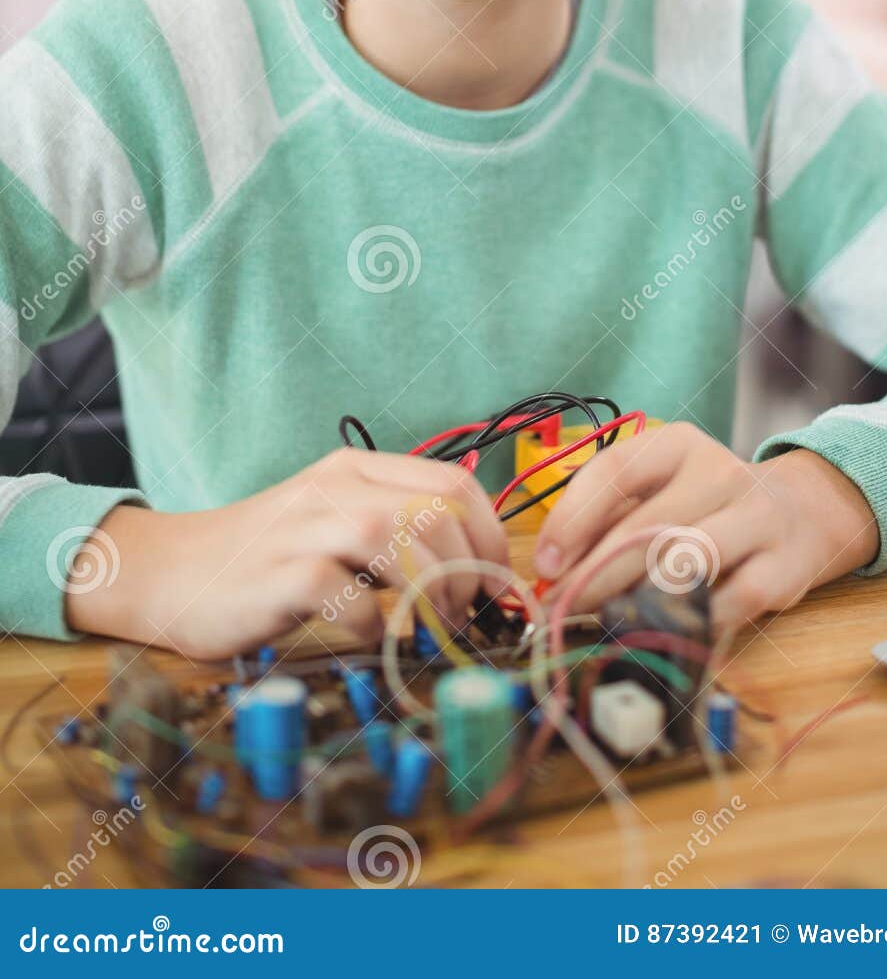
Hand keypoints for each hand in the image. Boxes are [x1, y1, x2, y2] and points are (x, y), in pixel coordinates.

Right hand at [64, 448, 507, 660]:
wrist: (172, 571)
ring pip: (403, 540)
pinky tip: (366, 639)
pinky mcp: (283, 575)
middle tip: (461, 617)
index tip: (494, 582)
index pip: (455, 484)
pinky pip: (353, 598)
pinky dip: (374, 627)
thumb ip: (396, 533)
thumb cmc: (268, 558)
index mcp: (358, 469)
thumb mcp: (336, 524)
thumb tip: (477, 573)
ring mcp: (308, 528)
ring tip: (427, 631)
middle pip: (439, 514)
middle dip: (468, 573)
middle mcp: (337, 487)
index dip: (490, 537)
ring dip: (433, 596)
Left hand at [533, 422, 878, 631]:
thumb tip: (551, 570)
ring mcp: (757, 519)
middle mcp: (720, 473)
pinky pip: (728, 604)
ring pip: (686, 563)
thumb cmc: (707, 504)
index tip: (544, 565)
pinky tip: (660, 637)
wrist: (802, 510)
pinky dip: (689, 625)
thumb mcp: (662, 489)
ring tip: (602, 624)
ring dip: (634, 602)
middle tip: (559, 609)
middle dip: (593, 575)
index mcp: (679, 445)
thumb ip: (612, 517)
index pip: (617, 471)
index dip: (574, 519)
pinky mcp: (784, 569)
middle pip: (646, 527)